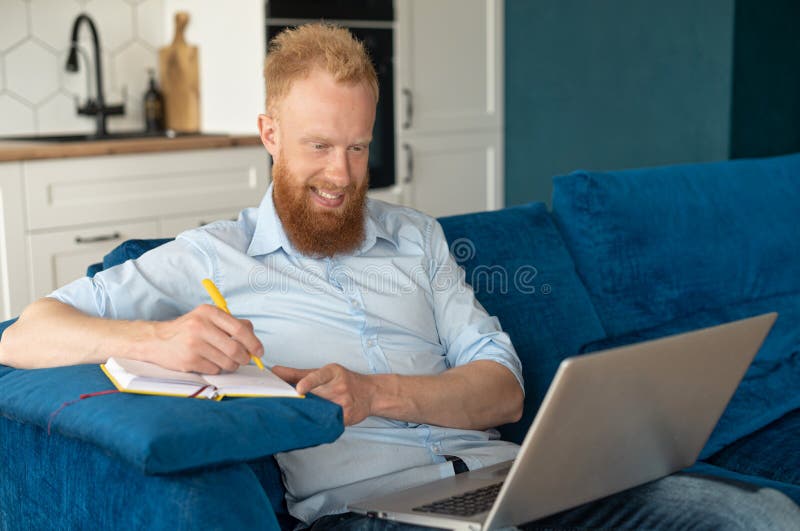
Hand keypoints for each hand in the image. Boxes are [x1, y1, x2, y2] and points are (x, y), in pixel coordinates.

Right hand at [149, 304, 263, 373]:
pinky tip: (207, 362)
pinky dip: (216, 369)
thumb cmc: (188, 330)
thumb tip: (253, 336)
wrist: (156, 340)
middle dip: (245, 358)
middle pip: (235, 348)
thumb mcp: (207, 318)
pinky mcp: (188, 360)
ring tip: (224, 360)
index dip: (254, 342)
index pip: (240, 328)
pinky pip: (214, 370)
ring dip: (231, 365)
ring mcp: (193, 344)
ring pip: (227, 362)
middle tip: (244, 360)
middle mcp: (200, 326)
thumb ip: (231, 323)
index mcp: (209, 312)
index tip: (259, 351)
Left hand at [272, 363, 375, 425]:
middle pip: (316, 396)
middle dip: (300, 401)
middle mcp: (340, 386)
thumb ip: (297, 373)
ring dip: (307, 414)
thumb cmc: (342, 380)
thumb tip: (274, 370)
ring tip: (293, 416)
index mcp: (333, 372)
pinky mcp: (347, 417)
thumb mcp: (323, 372)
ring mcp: (345, 403)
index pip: (319, 375)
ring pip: (320, 411)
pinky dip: (317, 423)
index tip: (299, 389)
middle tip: (280, 406)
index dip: (309, 382)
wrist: (370, 393)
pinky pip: (328, 422)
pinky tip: (309, 424)